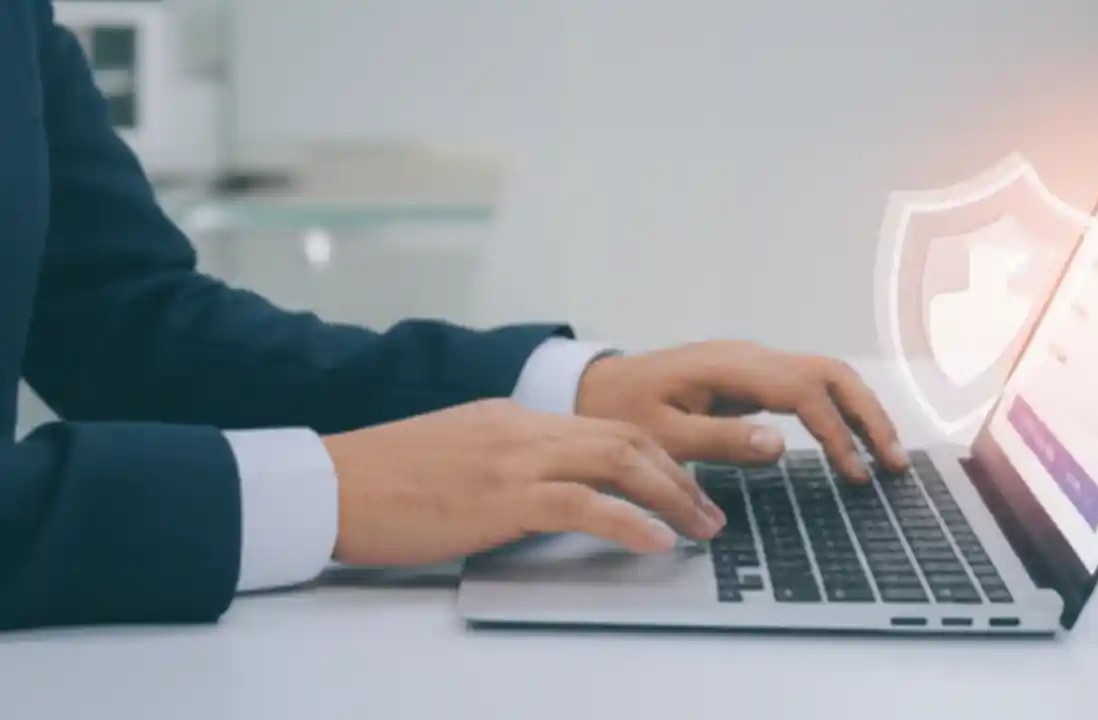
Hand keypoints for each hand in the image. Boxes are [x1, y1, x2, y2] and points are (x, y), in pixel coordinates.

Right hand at [322, 399, 724, 565]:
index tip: (684, 487)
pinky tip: (656, 542)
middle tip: (710, 513)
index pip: (606, 427)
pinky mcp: (500, 496)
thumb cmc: (386, 479)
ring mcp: (514, 458)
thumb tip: (552, 494)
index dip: (656, 457)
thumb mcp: (461, 456)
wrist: (332, 482)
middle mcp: (524, 428)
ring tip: (701, 529)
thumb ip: (510, 463)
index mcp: (516, 418)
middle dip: (679, 475)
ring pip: (617, 460)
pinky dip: (629, 521)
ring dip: (671, 496)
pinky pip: (582, 504)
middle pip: (626, 437)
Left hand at [577, 341, 907, 480]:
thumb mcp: (660, 436)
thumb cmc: (623, 412)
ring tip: (886, 456)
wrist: (597, 387)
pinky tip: (850, 441)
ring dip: (860, 411)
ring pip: (825, 375)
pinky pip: (807, 385)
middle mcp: (751, 356)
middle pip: (829, 373)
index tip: (854, 474)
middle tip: (894, 464)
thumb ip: (719, 441)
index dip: (835, 432)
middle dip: (868, 415)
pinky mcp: (751, 376)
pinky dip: (838, 410)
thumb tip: (780, 445)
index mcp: (731, 367)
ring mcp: (753, 363)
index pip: (803, 391)